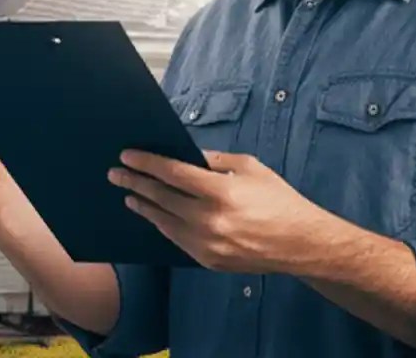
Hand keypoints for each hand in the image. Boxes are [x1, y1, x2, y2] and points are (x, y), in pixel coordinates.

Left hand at [108, 149, 331, 273]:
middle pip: (161, 198)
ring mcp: (207, 244)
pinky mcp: (208, 260)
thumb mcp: (251, 167)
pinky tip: (155, 216)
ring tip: (129, 196)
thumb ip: (215, 161)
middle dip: (135, 183)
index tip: (127, 156)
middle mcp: (209, 220)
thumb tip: (184, 155)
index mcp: (221, 191)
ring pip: (163, 222)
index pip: (172, 173)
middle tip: (115, 175)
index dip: (146, 163)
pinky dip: (163, 225)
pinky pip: (176, 240)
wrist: (300, 244)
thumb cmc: (278, 200)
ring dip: (144, 207)